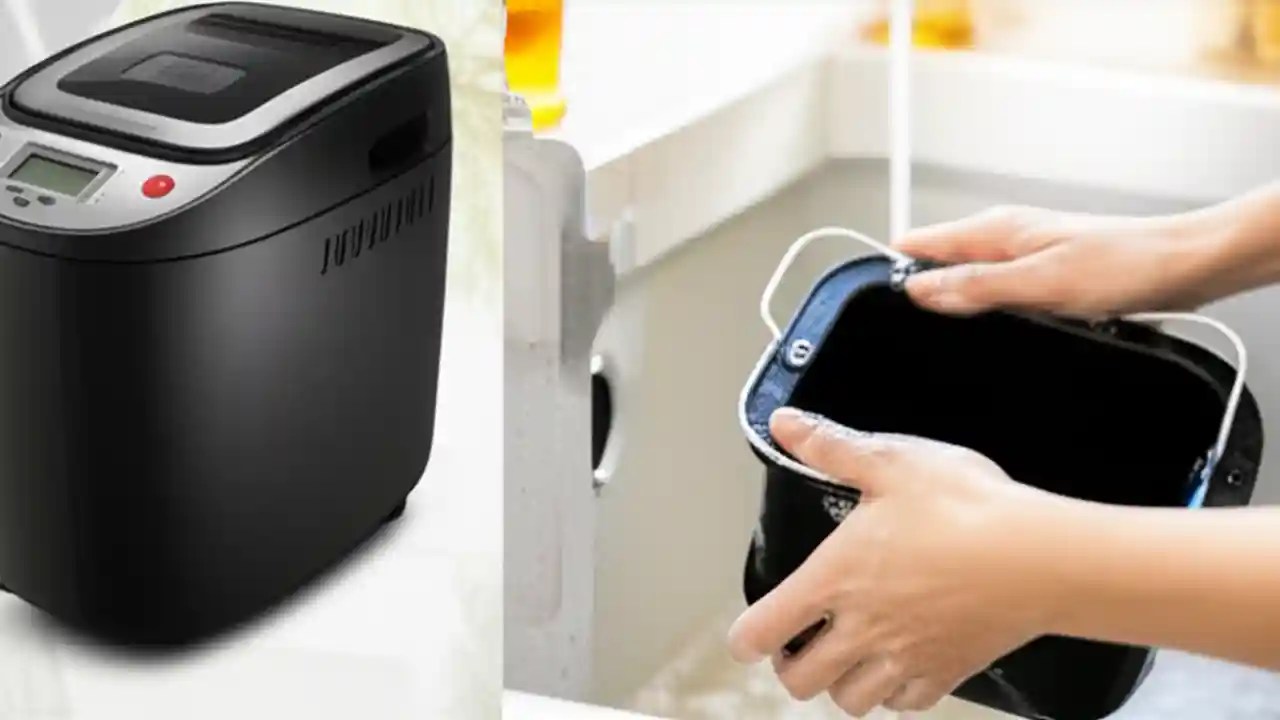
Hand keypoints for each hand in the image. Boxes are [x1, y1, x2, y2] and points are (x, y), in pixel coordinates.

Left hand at [727, 409, 1069, 716]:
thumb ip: (832, 447)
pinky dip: (893, 693)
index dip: (746, 636)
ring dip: (841, 682)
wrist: (1042, 556)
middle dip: (791, 665)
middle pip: (799, 682)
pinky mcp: (948, 672)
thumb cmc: (966, 506)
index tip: (752, 629)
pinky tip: (899, 662)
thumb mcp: (892, 461)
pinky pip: (905, 704)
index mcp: (835, 579)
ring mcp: (905, 657)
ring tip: (848, 654)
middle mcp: (862, 628)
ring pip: (850, 701)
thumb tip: (786, 425)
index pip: (761, 632)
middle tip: (800, 641)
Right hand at [894, 204, 1236, 318]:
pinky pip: (997, 292)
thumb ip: (975, 286)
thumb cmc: (1123, 265)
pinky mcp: (1043, 274)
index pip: (918, 243)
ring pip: (968, 281)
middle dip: (923, 294)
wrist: (1184, 264)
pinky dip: (990, 311)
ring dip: (959, 306)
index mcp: (994, 230)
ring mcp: (1023, 256)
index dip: (894, 271)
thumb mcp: (1039, 283)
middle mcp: (1004, 238)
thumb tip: (918, 289)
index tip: (878, 304)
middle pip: (939, 264)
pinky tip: (998, 333)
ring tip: (953, 336)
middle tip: (915, 332)